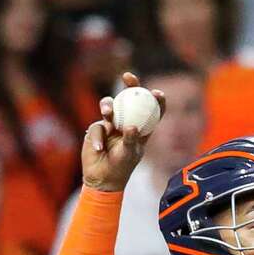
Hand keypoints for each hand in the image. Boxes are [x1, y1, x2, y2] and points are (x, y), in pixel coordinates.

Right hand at [81, 71, 165, 192]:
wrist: (101, 179)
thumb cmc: (121, 167)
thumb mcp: (129, 154)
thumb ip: (130, 140)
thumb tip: (131, 126)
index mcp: (143, 128)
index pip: (153, 110)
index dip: (156, 99)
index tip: (157, 92)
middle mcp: (128, 122)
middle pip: (130, 99)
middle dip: (130, 85)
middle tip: (128, 76)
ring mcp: (112, 124)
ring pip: (110, 106)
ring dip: (108, 106)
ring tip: (107, 113)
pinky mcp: (97, 129)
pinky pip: (96, 127)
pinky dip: (97, 137)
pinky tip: (98, 147)